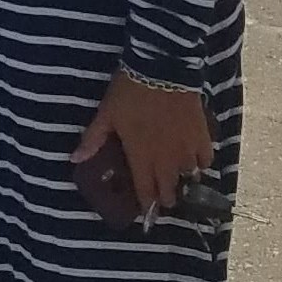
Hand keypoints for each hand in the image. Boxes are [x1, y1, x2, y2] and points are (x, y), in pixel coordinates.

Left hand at [76, 71, 212, 215]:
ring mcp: (186, 148)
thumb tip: (75, 159)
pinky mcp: (201, 135)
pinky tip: (196, 161)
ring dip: (183, 180)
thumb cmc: (130, 92)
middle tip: (163, 198)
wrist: (162, 68)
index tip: (148, 213)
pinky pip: (206, 159)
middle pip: (169, 189)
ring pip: (189, 176)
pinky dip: (201, 163)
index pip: (145, 190)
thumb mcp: (107, 114)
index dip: (147, 204)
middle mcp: (166, 159)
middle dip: (165, 197)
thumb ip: (93, 139)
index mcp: (141, 156)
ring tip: (179, 179)